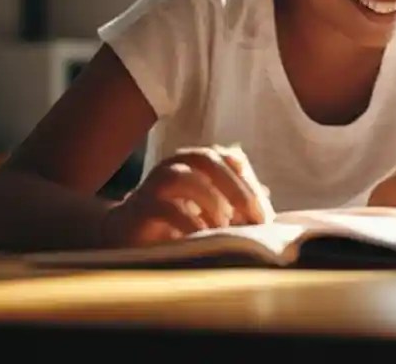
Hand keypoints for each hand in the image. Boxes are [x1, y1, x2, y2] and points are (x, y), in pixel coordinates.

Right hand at [98, 145, 275, 246]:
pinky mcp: (138, 208)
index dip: (249, 183)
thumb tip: (268, 209)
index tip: (264, 217)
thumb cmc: (178, 222)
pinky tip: (200, 238)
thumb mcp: (212, 212)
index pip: (230, 158)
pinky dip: (187, 222)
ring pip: (183, 177)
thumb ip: (237, 206)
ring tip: (224, 227)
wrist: (127, 236)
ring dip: (210, 201)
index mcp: (197, 162)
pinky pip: (164, 208)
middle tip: (253, 219)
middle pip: (207, 159)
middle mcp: (175, 164)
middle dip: (235, 188)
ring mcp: (154, 184)